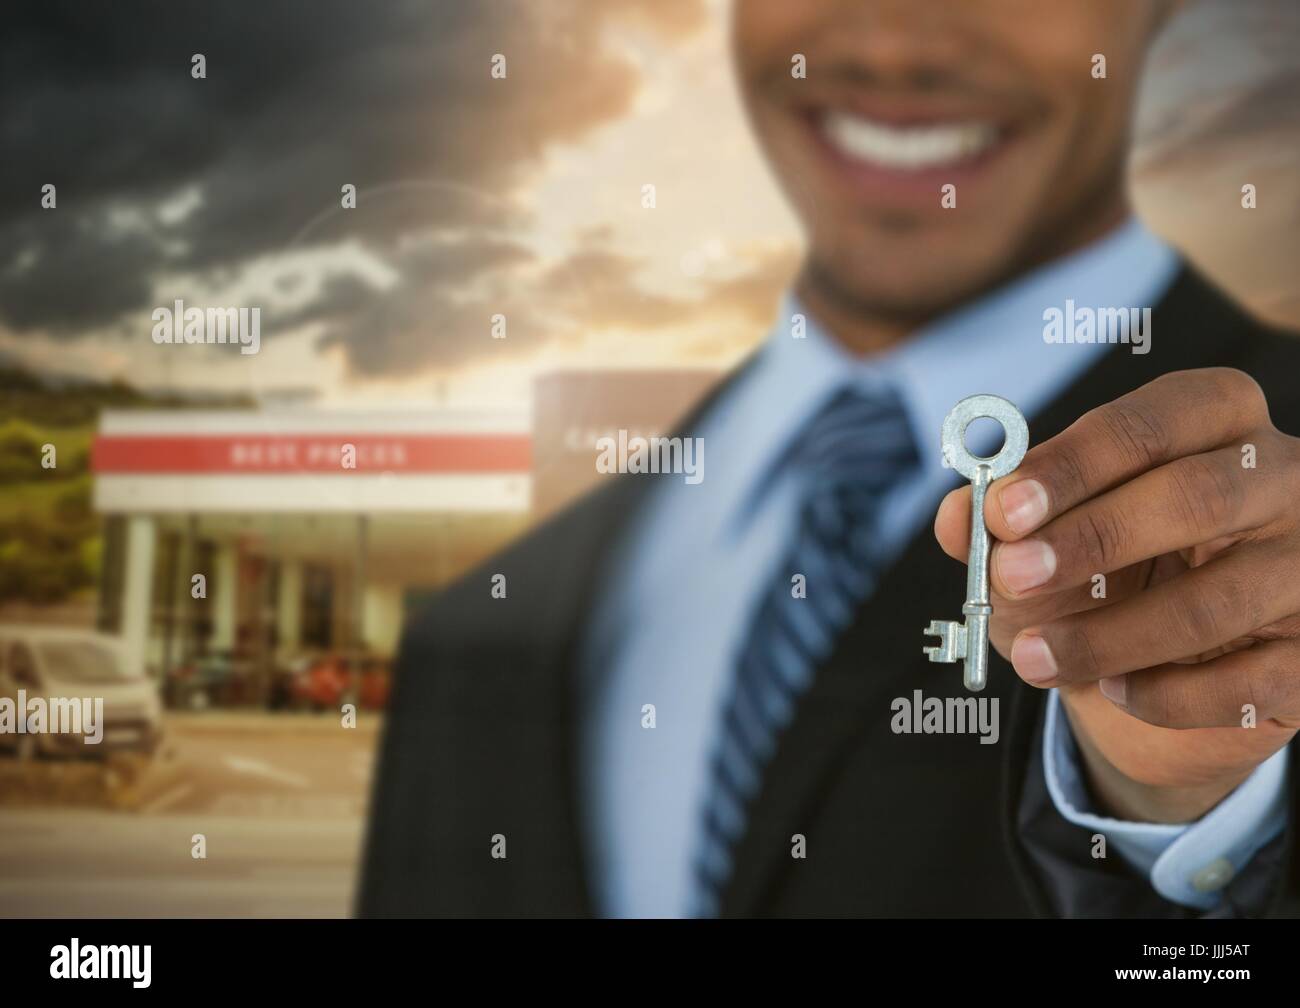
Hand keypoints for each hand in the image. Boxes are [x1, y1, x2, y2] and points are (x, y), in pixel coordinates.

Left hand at [935, 368, 1299, 823]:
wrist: (1149, 678)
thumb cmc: (1093, 580)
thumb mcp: (1031, 547)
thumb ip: (993, 525)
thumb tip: (957, 515)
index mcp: (1213, 421)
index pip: (1149, 425)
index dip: (1072, 466)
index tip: (1004, 508)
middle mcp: (1281, 479)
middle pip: (1196, 496)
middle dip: (1092, 539)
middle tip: (1011, 576)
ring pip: (1216, 601)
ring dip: (1109, 637)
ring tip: (1035, 659)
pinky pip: (1248, 681)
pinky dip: (1166, 696)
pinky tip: (1117, 691)